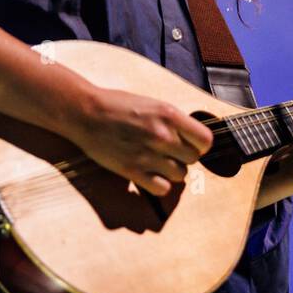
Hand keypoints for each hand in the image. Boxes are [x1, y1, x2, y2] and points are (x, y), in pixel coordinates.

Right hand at [67, 87, 213, 196]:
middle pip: (193, 159)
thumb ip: (173, 120)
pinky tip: (150, 175)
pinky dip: (159, 185)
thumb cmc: (118, 105)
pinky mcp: (133, 171)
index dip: (199, 144)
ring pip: (180, 175)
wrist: (86, 113)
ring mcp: (148, 155)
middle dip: (183, 157)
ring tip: (158, 162)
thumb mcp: (152, 103)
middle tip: (169, 152)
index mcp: (169, 114)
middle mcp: (162, 135)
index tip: (190, 144)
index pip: (205, 140)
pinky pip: (162, 189)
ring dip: (172, 171)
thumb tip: (191, 138)